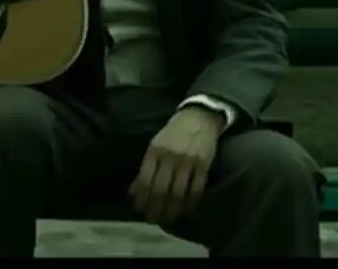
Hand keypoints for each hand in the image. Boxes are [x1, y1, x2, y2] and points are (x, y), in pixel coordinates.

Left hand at [128, 106, 223, 225]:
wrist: (199, 117)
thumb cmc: (173, 133)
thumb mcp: (155, 145)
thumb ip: (145, 167)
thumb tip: (133, 192)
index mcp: (154, 151)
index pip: (145, 180)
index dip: (142, 199)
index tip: (140, 210)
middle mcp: (169, 156)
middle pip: (161, 190)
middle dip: (156, 208)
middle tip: (154, 220)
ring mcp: (187, 161)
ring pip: (178, 193)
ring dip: (172, 210)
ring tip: (168, 219)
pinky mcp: (203, 165)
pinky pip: (196, 189)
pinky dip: (190, 203)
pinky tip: (186, 210)